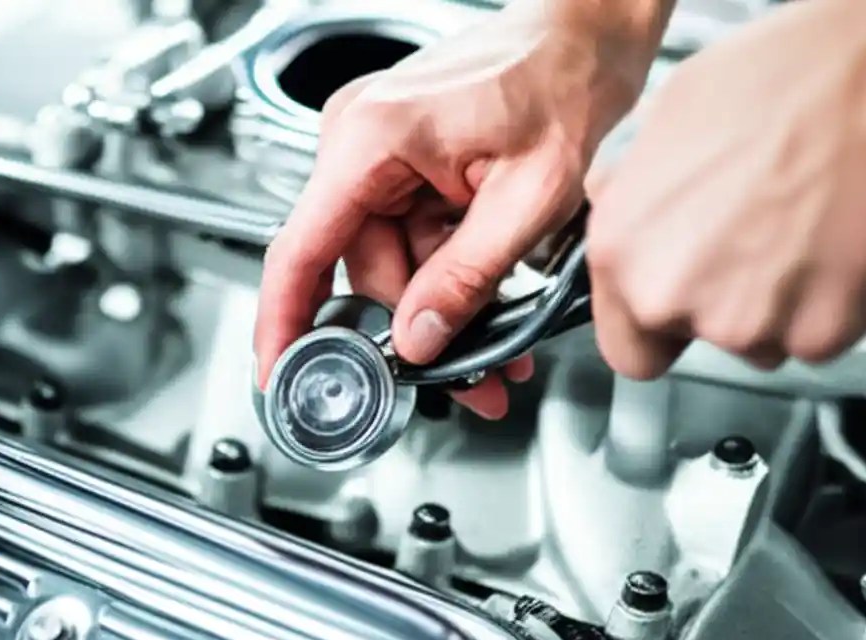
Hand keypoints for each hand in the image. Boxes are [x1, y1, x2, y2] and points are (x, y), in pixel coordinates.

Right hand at [254, 0, 668, 418]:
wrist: (585, 37)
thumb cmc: (562, 81)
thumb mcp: (526, 199)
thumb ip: (466, 276)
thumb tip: (420, 339)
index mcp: (371, 139)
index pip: (301, 249)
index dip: (284, 322)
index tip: (280, 373)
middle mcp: (360, 141)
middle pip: (362, 269)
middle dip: (414, 331)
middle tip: (471, 376)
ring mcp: (379, 151)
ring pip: (392, 262)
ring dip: (441, 308)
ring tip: (500, 343)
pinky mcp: (404, 161)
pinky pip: (412, 238)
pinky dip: (448, 275)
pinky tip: (488, 300)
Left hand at [584, 0, 865, 378]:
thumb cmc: (777, 85)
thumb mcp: (661, 120)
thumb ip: (632, 191)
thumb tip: (622, 205)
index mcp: (621, 250)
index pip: (627, 346)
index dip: (658, 328)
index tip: (683, 308)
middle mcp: (669, 297)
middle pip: (697, 340)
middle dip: (723, 307)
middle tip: (760, 243)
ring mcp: (743, 324)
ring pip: (762, 343)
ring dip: (781, 305)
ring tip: (806, 229)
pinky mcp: (816, 334)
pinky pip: (821, 338)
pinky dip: (835, 305)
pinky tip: (840, 244)